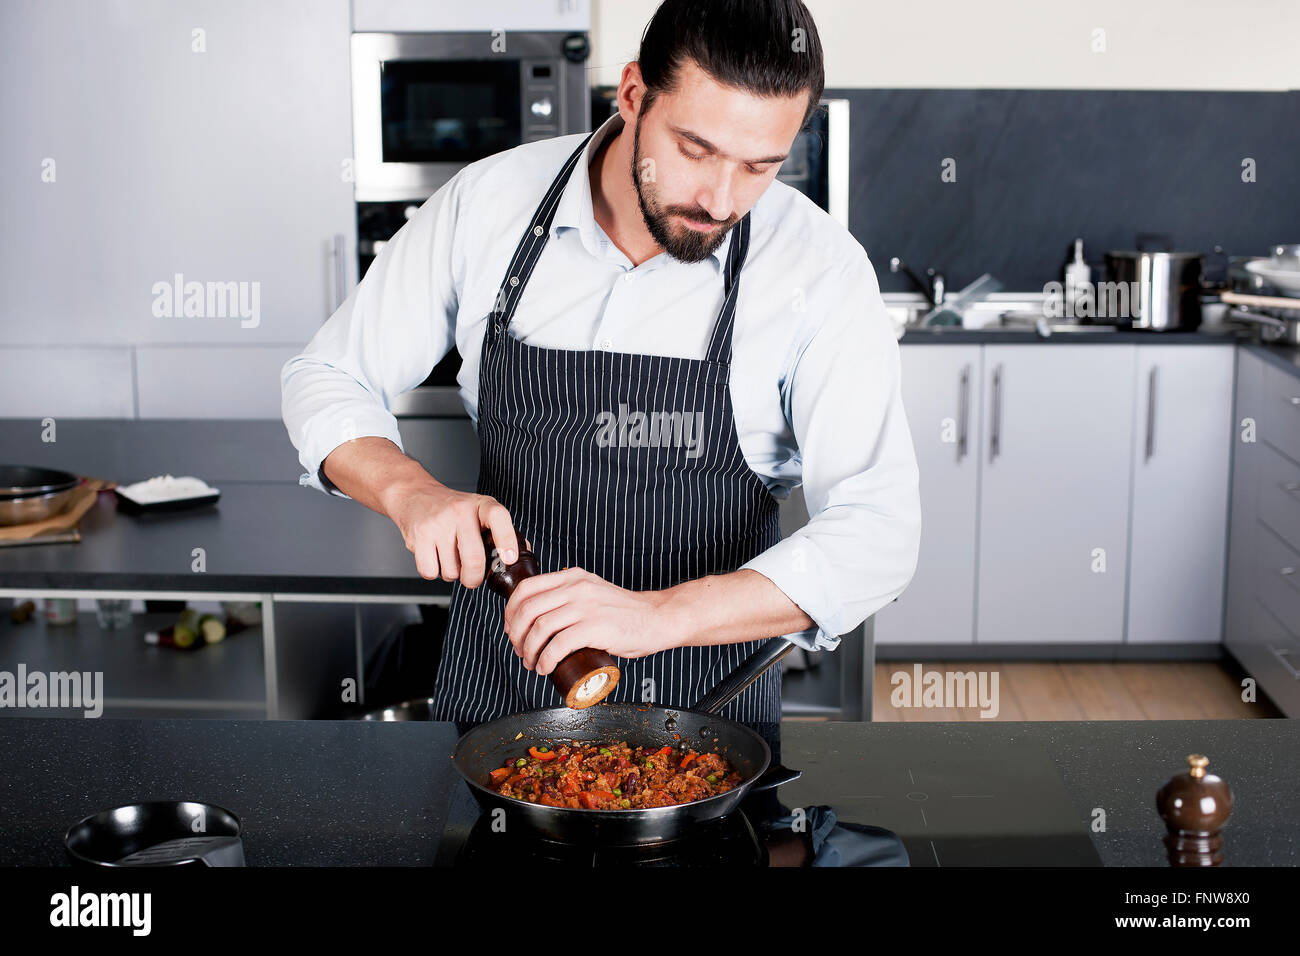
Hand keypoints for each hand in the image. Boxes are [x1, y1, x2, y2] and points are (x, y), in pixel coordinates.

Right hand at [385, 481, 524, 588]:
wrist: (415, 495)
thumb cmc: (453, 509)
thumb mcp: (481, 511)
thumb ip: (501, 532)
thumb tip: (523, 557)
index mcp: (481, 505)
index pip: (498, 517)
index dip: (507, 540)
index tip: (509, 559)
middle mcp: (460, 511)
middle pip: (474, 558)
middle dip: (475, 579)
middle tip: (473, 578)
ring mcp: (438, 523)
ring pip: (451, 571)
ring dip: (452, 574)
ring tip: (449, 557)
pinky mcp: (419, 536)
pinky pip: (430, 572)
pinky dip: (434, 572)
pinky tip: (435, 557)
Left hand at [503, 567, 675, 673]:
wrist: (658, 617)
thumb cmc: (626, 612)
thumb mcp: (593, 591)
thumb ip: (572, 595)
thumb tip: (545, 615)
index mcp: (572, 577)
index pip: (527, 588)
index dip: (511, 611)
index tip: (512, 629)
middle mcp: (576, 588)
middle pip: (528, 609)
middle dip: (516, 635)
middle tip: (520, 651)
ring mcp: (585, 607)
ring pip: (539, 628)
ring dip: (529, 651)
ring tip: (532, 663)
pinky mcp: (595, 627)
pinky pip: (558, 644)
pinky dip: (545, 660)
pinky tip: (545, 668)